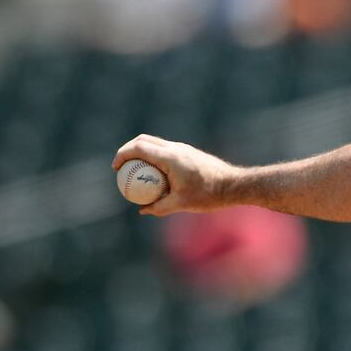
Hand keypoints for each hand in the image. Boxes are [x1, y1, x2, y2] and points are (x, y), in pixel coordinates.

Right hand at [112, 134, 238, 215]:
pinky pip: (165, 150)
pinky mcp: (189, 152)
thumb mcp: (181, 204)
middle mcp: (176, 148)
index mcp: (170, 157)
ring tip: (135, 172)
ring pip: (155, 143)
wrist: (234, 184)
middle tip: (121, 168)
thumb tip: (143, 210)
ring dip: (141, 152)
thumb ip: (159, 207)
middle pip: (144, 140)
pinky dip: (154, 156)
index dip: (122, 154)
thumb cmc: (209, 195)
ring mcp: (183, 148)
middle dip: (128, 150)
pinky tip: (154, 175)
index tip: (116, 168)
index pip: (139, 147)